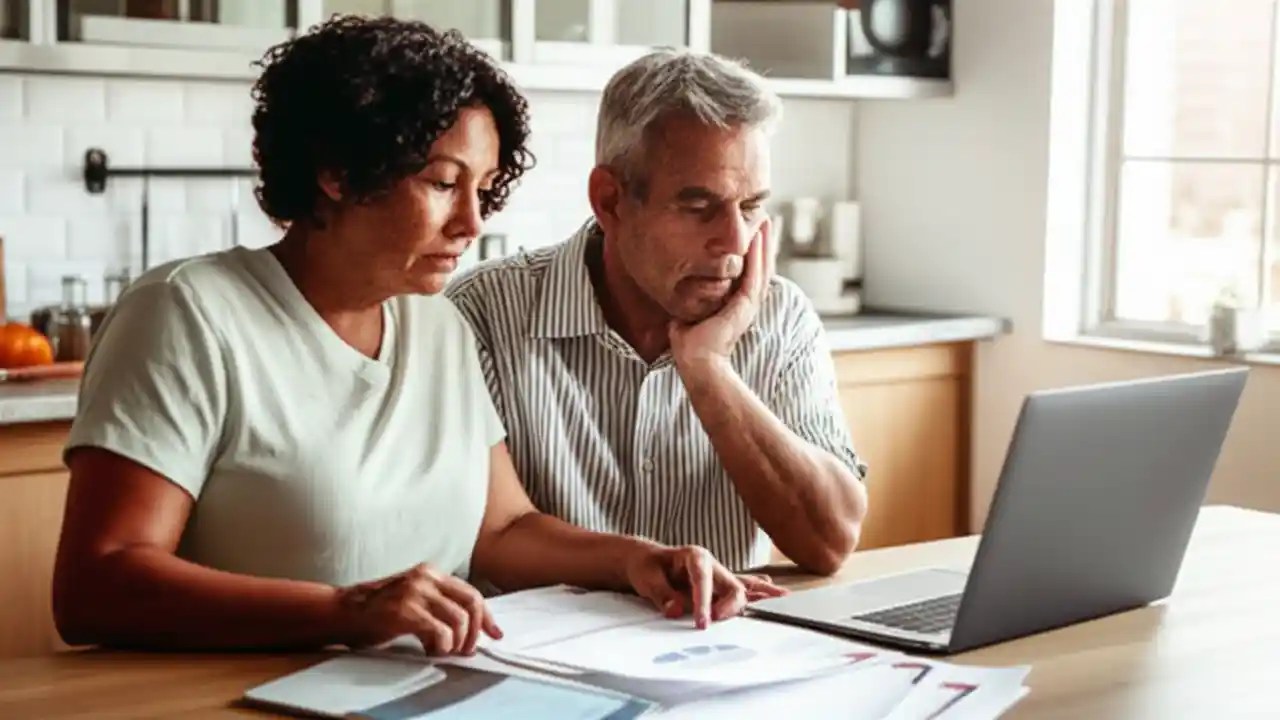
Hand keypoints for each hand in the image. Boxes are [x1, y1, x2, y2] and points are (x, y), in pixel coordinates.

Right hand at [335, 563, 501, 655]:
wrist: (339, 611)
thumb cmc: (375, 611)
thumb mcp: (412, 599)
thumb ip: (438, 606)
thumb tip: (469, 629)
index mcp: (431, 573)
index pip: (471, 593)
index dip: (487, 617)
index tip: (495, 634)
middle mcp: (426, 577)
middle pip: (472, 603)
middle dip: (475, 632)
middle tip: (465, 651)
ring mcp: (415, 592)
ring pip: (459, 619)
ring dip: (457, 643)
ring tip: (444, 652)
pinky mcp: (404, 610)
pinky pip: (440, 632)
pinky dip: (441, 646)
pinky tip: (429, 651)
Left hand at [624, 544, 787, 628]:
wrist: (646, 561)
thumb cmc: (646, 566)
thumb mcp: (646, 578)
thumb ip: (661, 594)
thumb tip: (675, 610)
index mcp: (693, 556)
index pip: (703, 578)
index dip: (703, 601)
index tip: (701, 622)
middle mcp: (710, 564)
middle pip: (730, 585)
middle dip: (729, 605)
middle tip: (716, 622)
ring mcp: (717, 576)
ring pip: (742, 588)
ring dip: (758, 595)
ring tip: (780, 596)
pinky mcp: (718, 586)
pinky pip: (742, 589)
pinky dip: (759, 592)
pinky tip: (777, 592)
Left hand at [669, 217, 773, 366]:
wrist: (696, 362)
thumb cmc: (689, 345)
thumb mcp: (687, 314)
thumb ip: (687, 302)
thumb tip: (675, 295)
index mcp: (734, 304)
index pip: (746, 272)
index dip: (751, 253)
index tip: (750, 233)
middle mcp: (745, 303)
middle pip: (760, 266)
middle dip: (763, 243)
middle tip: (765, 219)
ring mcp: (748, 304)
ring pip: (762, 267)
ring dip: (765, 243)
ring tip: (767, 221)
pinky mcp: (745, 305)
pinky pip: (754, 275)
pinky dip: (758, 256)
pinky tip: (759, 238)